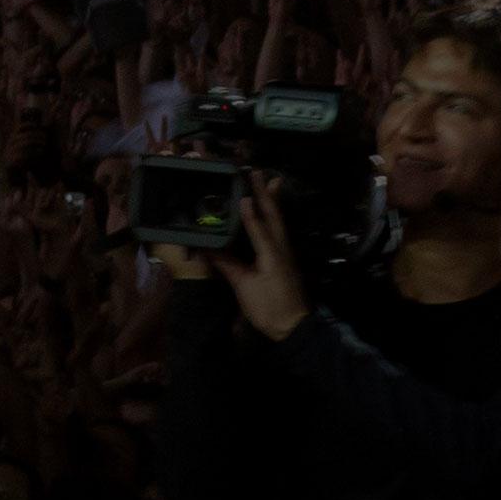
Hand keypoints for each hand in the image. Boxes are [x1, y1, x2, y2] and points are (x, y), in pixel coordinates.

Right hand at [221, 173, 309, 339]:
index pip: (259, 227)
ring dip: (273, 202)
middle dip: (266, 195)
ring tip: (272, 182)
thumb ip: (228, 266)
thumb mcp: (244, 288)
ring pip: (279, 222)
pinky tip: (270, 213)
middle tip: (261, 173)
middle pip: (274, 217)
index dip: (250, 210)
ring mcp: (285, 254)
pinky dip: (274, 217)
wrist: (293, 327)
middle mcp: (280, 249)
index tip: (243, 191)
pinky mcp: (284, 260)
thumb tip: (207, 248)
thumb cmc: (268, 307)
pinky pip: (278, 232)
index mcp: (270, 254)